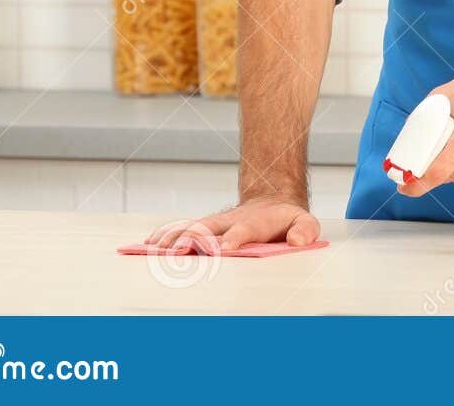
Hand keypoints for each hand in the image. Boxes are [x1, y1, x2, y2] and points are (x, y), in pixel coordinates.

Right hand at [145, 195, 319, 252]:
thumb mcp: (304, 222)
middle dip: (193, 239)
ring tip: (155, 250)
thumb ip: (305, 231)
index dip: (234, 238)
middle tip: (178, 252)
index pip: (243, 230)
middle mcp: (229, 222)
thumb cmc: (285, 220)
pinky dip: (165, 236)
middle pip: (208, 229)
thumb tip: (296, 241)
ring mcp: (214, 225)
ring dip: (173, 238)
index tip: (224, 249)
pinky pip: (181, 230)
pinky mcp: (204, 228)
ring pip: (190, 228)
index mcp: (255, 223)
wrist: (271, 201)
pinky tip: (147, 246)